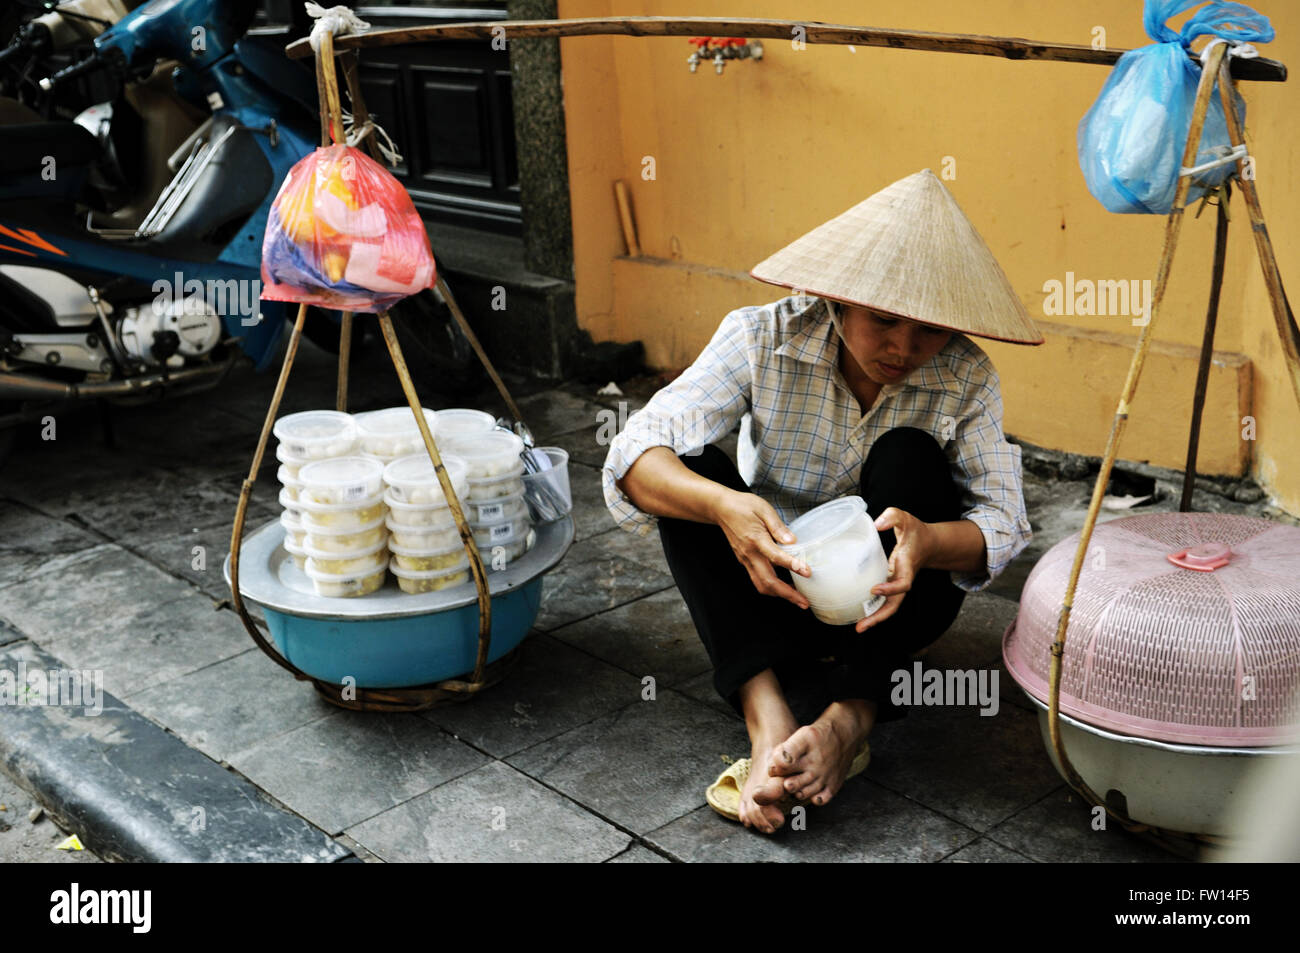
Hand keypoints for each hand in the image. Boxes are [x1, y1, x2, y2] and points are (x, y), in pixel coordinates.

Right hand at [713, 489, 810, 608]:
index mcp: (756, 539)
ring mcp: (745, 560)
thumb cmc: (743, 506)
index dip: (793, 565)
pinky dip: (771, 587)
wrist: (721, 508)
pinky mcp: (744, 561)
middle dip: (787, 594)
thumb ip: (778, 527)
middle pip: (768, 581)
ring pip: (761, 585)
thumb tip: (793, 542)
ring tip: (796, 598)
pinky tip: (784, 586)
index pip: (775, 556)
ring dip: (779, 594)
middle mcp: (749, 554)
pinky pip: (757, 579)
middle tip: (804, 602)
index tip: (807, 572)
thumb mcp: (763, 509)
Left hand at [855, 507, 931, 632]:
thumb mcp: (905, 518)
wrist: (929, 543)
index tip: (874, 589)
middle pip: (894, 604)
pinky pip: (883, 600)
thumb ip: (892, 516)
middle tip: (861, 626)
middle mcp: (903, 578)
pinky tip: (858, 613)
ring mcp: (897, 584)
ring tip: (858, 627)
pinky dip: (873, 608)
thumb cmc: (915, 531)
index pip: (903, 583)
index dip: (891, 589)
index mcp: (907, 565)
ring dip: (875, 618)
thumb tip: (877, 523)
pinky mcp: (891, 584)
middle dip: (879, 617)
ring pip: (889, 606)